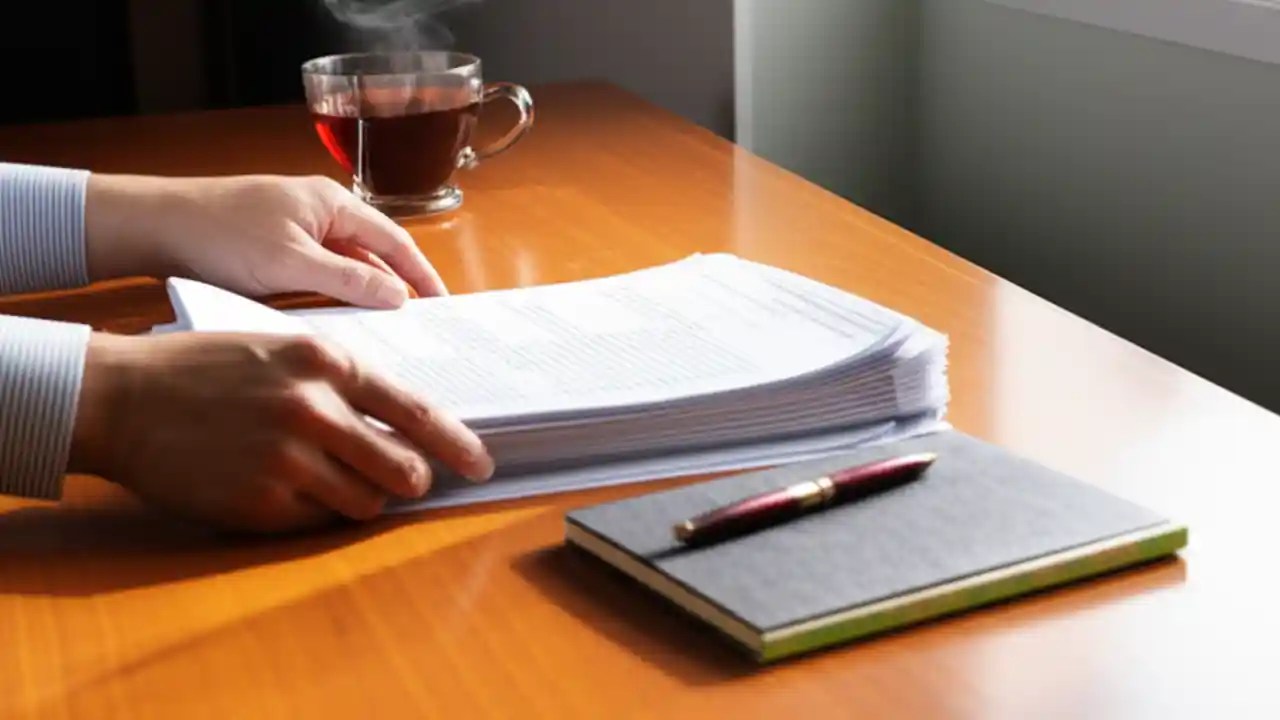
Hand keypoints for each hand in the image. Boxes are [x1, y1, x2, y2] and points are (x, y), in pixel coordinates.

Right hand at [70, 332, 493, 532]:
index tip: (479, 463)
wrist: (124, 397)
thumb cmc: (205, 368)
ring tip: (333, 481)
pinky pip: (318, 522)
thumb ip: (343, 382)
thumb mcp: (282, 350)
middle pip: (402, 467)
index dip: (456, 444)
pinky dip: (317, 512)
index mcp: (326, 364)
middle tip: (408, 481)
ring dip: (364, 499)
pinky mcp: (260, 502)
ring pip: (366, 501)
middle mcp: (314, 410)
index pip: (415, 411)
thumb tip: (401, 421)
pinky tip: (287, 490)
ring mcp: (287, 459)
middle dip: (411, 479)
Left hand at [85, 173, 445, 307]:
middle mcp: (321, 211)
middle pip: (374, 253)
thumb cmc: (221, 234)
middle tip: (423, 325)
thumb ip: (350, 280)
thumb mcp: (291, 263)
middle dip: (399, 287)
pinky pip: (319, 275)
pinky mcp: (275, 248)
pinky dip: (335, 297)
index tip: (444, 304)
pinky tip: (340, 323)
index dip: (422, 273)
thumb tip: (400, 297)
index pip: (395, 240)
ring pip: (346, 267)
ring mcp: (297, 229)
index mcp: (333, 203)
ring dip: (366, 295)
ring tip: (389, 331)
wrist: (153, 226)